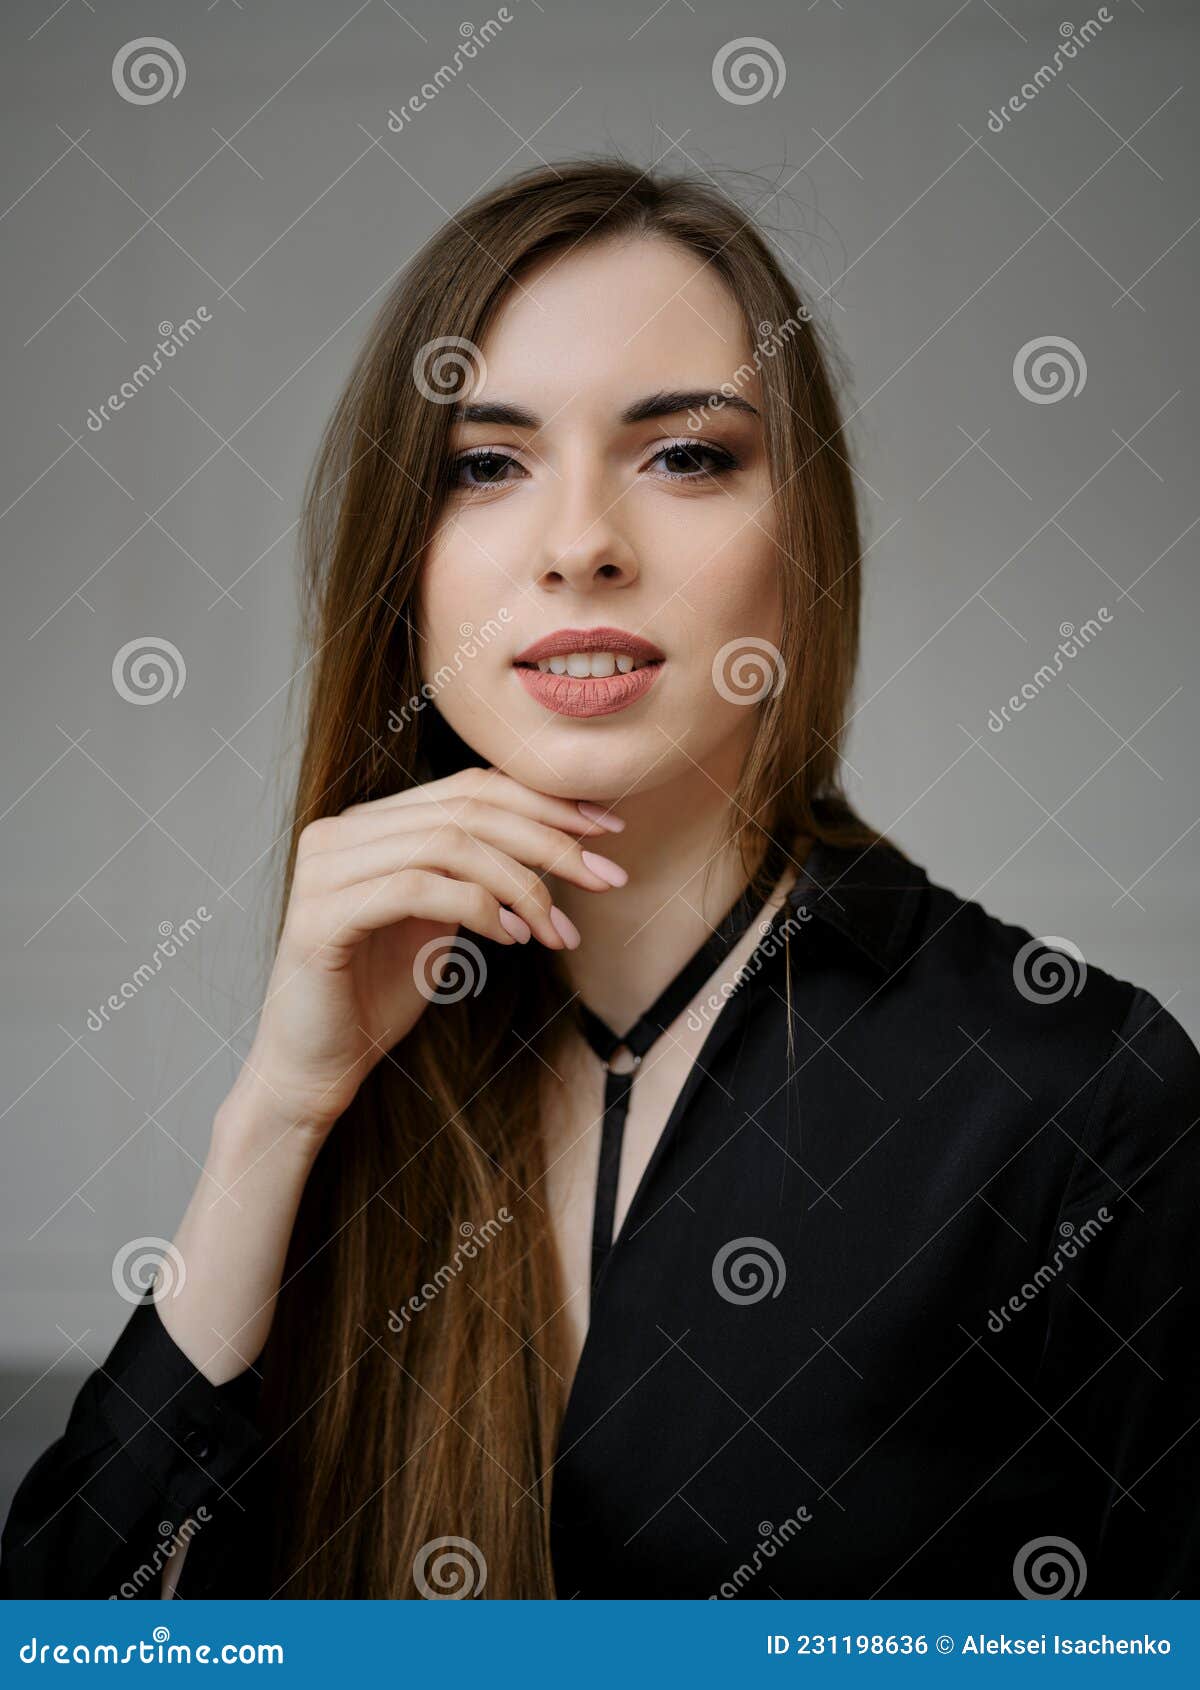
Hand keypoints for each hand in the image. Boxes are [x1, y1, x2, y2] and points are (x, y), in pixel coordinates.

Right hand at [234, 766, 625, 1136]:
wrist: (316, 1066)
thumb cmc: (378, 993)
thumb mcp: (441, 918)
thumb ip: (477, 872)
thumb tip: (559, 840)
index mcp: (370, 823)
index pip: (470, 787)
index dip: (545, 803)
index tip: (608, 831)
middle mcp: (341, 832)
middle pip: (468, 809)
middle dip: (551, 840)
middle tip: (608, 877)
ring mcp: (325, 869)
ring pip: (449, 844)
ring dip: (521, 885)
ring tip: (556, 930)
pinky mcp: (321, 915)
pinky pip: (418, 888)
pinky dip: (478, 908)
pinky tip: (511, 939)